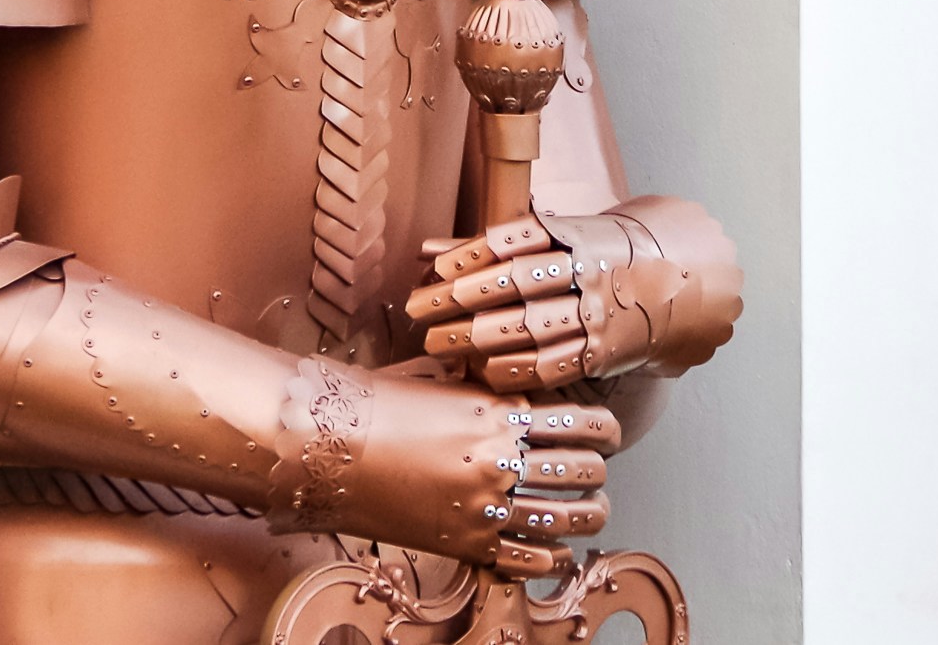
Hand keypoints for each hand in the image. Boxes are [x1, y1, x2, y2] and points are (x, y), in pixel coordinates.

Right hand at [298, 372, 618, 573]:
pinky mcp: (467, 543)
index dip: (605, 431)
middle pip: (585, 474)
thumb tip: (524, 381)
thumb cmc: (383, 401)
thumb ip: (492, 385)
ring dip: (587, 518)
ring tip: (590, 513)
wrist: (331, 444)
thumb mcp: (445, 376)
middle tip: (595, 475)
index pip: (585, 423)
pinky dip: (553, 559)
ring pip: (567, 521)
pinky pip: (530, 560)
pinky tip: (558, 553)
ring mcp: (485, 506)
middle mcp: (502, 460)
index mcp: (502, 411)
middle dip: (597, 475)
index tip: (607, 436)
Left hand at [405, 199, 741, 391]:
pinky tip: (481, 372)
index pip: (517, 240)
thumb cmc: (586, 258)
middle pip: (519, 283)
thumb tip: (424, 252)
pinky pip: (556, 365)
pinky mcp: (602, 352)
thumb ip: (486, 251)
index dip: (474, 254)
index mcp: (571, 234)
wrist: (666, 281)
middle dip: (464, 299)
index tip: (434, 270)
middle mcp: (586, 271)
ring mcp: (598, 313)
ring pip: (533, 326)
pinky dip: (516, 371)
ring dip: (480, 339)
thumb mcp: (548, 242)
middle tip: (419, 313)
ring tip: (438, 345)